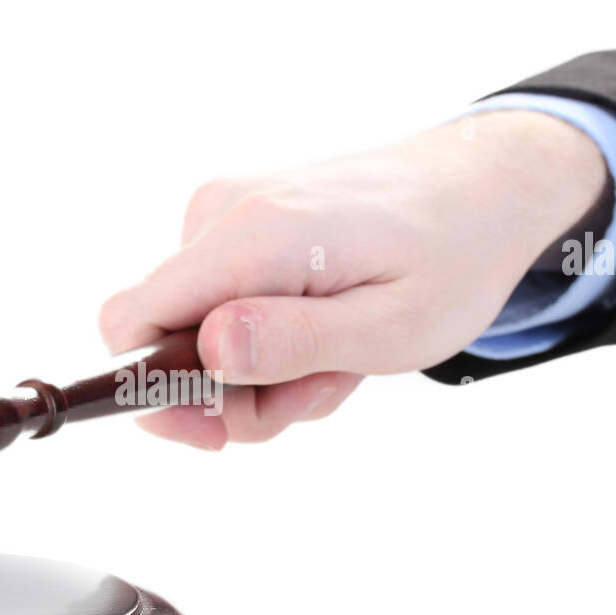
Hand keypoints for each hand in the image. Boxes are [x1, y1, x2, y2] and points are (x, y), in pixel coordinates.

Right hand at [98, 110, 606, 448]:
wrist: (484, 185)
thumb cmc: (453, 257)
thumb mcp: (390, 327)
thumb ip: (294, 341)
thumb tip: (207, 351)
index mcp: (252, 236)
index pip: (131, 322)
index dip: (156, 393)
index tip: (221, 429)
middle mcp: (224, 213)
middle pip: (167, 340)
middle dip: (235, 394)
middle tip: (318, 392)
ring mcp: (230, 214)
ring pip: (201, 333)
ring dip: (266, 374)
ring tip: (341, 359)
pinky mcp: (243, 223)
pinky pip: (225, 306)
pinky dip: (274, 340)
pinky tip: (331, 334)